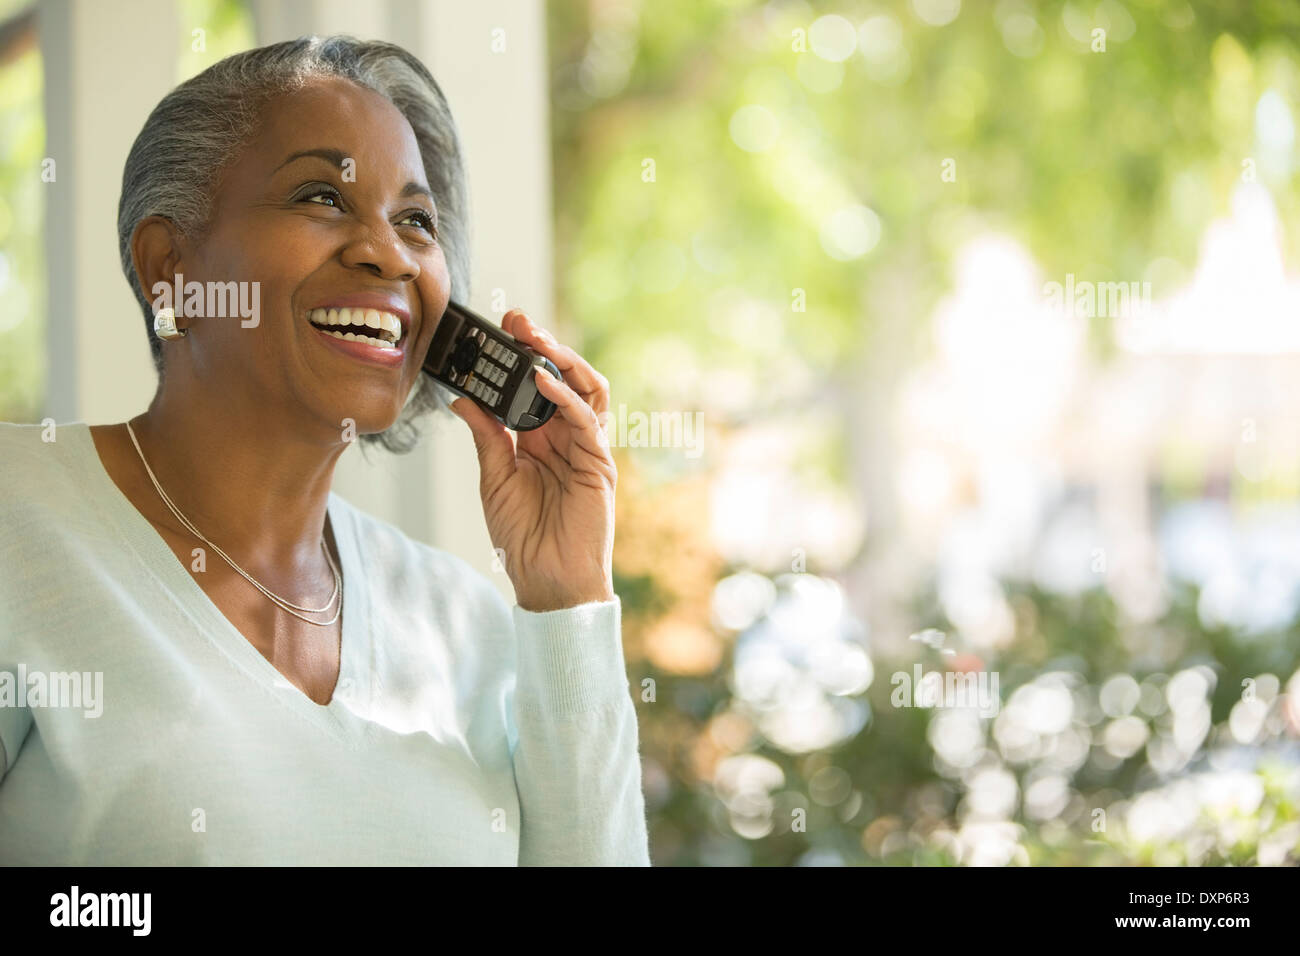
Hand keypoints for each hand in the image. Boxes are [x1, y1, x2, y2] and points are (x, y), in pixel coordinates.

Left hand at [448, 309, 615, 611]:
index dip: (521, 356)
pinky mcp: (599, 464)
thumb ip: (486, 435)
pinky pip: (587, 421)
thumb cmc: (522, 536)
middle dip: (544, 345)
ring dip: (563, 360)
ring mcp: (586, 448)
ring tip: (535, 340)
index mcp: (539, 438)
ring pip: (586, 388)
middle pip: (565, 377)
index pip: (535, 384)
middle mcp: (565, 437)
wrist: (546, 580)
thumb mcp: (494, 477)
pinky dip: (566, 397)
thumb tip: (462, 397)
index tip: (496, 330)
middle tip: (517, 321)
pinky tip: (542, 382)